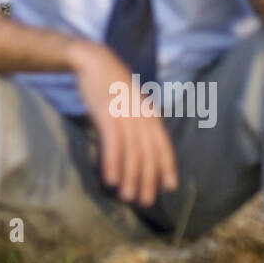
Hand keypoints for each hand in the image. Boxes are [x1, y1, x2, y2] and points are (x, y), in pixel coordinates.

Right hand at [68, 40, 178, 206]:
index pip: (163, 144)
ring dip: (130, 177)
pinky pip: (112, 144)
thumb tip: (135, 146)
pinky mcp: (107, 114)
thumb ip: (135, 121)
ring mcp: (125, 115)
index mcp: (149, 112)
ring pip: (132, 152)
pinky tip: (110, 180)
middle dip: (148, 179)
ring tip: (127, 197)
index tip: (169, 186)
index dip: (167, 166)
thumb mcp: (129, 101)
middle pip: (148, 153)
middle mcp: (141, 116)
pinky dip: (112, 163)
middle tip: (145, 201)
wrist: (93, 60)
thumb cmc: (110, 82)